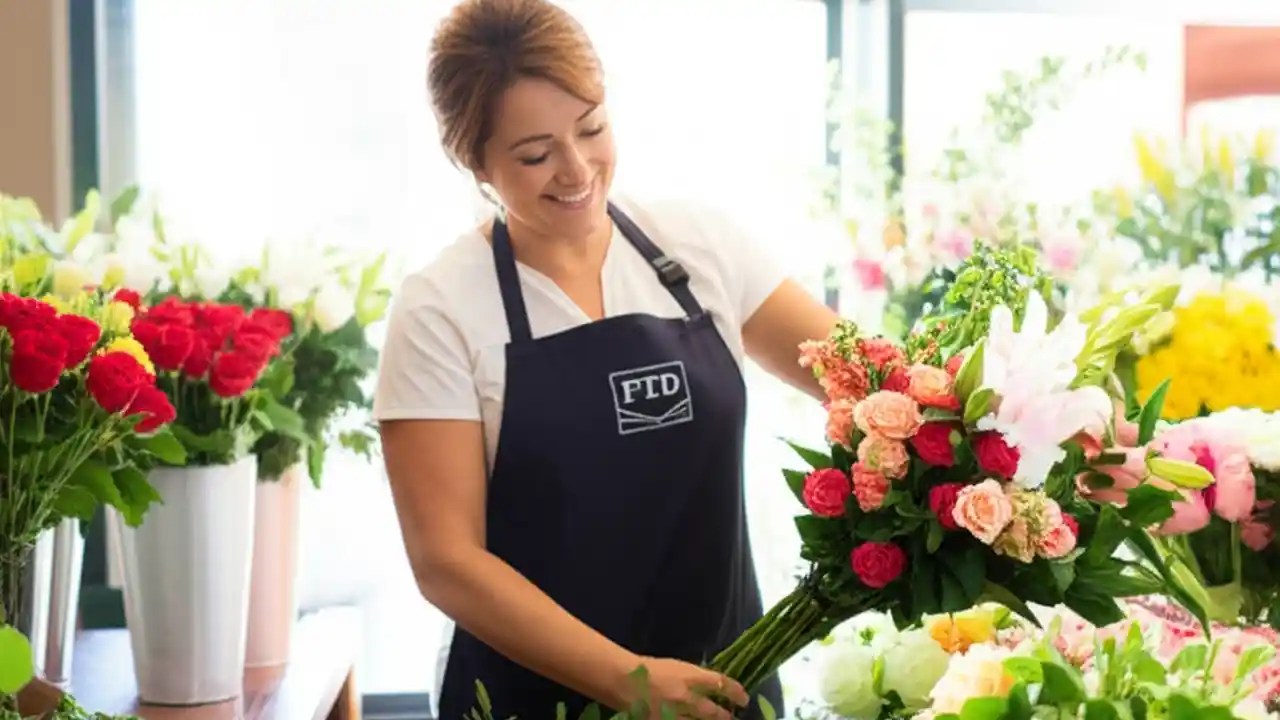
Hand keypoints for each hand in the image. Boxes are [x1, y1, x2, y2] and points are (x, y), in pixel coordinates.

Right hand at [616, 656, 748, 719]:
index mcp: (690, 677)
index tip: (744, 698)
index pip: (722, 685)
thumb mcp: (675, 668)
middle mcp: (687, 697)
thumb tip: (709, 687)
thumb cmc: (646, 668)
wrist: (621, 680)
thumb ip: (692, 679)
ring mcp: (675, 714)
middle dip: (726, 716)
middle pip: (714, 712)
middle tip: (731, 717)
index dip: (736, 692)